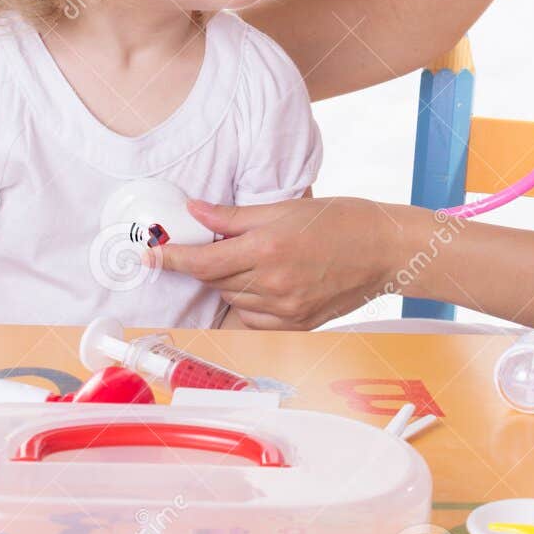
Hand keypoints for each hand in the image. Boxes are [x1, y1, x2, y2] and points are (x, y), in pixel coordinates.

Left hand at [148, 197, 397, 329]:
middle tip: (207, 245)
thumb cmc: (341, 221)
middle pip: (215, 280)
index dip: (171, 258)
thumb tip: (195, 210)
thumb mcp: (285, 208)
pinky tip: (261, 284)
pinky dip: (247, 302)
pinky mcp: (298, 325)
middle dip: (204, 263)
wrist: (386, 250)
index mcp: (268, 249)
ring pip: (233, 300)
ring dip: (227, 282)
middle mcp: (273, 284)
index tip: (148, 254)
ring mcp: (286, 309)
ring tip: (250, 260)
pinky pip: (255, 319)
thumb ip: (235, 216)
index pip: (203, 260)